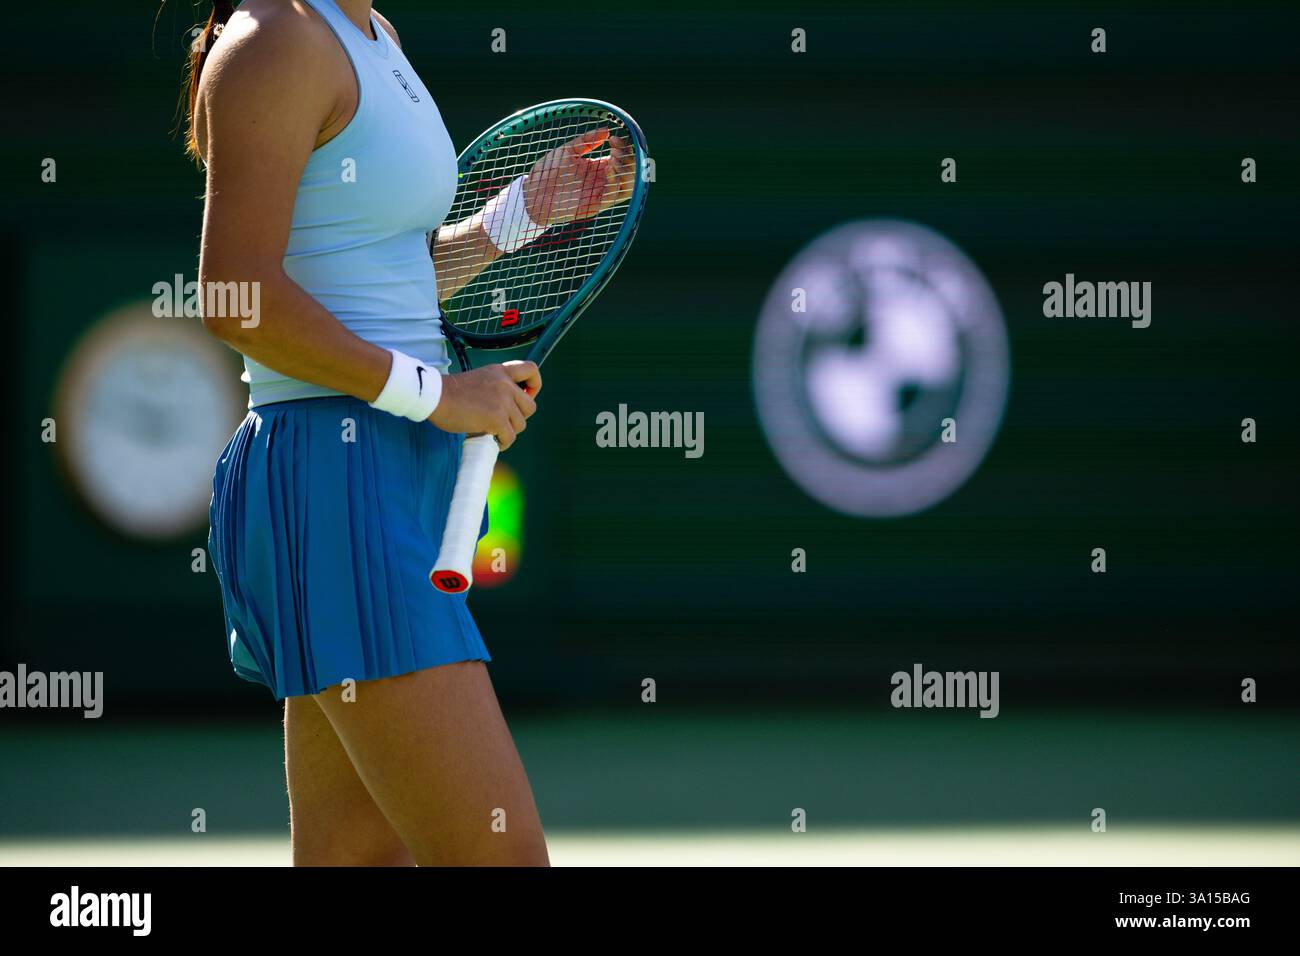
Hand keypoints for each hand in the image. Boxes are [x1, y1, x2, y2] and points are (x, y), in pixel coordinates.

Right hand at [427, 361, 541, 449]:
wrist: (434, 396)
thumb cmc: (450, 393)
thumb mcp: (479, 379)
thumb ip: (496, 387)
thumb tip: (508, 410)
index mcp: (500, 371)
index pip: (531, 369)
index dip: (534, 385)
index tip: (525, 396)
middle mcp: (505, 384)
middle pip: (530, 407)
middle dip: (518, 417)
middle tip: (502, 421)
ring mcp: (503, 402)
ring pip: (520, 424)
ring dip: (508, 431)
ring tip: (492, 431)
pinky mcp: (497, 419)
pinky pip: (510, 436)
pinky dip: (503, 442)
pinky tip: (491, 440)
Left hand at [523, 128, 635, 227]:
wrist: (533, 192)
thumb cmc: (548, 171)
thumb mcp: (568, 150)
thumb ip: (586, 141)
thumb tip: (606, 130)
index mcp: (599, 167)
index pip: (623, 158)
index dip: (624, 147)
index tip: (614, 138)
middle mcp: (603, 181)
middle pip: (631, 172)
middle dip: (628, 157)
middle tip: (615, 147)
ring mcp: (600, 194)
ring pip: (628, 185)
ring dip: (627, 170)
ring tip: (614, 158)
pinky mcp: (595, 205)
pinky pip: (614, 195)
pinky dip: (617, 182)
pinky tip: (610, 170)